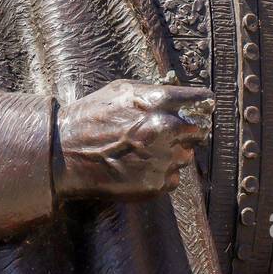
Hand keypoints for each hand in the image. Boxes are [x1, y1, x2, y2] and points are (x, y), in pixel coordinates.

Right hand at [53, 79, 211, 201]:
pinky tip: (140, 167)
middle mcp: (166, 129)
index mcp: (158, 102)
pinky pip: (173, 178)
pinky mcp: (156, 183)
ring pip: (186, 156)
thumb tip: (180, 95)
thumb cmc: (91, 116)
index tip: (206, 104)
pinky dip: (162, 174)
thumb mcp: (121, 90)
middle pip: (198, 131)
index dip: (203, 102)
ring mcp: (163, 158)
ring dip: (172, 154)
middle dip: (185, 132)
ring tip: (145, 152)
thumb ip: (153, 93)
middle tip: (165, 134)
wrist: (66, 153)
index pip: (200, 99)